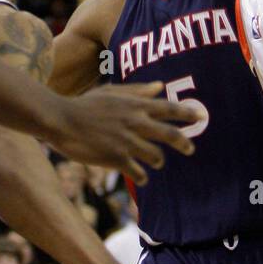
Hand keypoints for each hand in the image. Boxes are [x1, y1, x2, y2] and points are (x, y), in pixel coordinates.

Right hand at [48, 82, 196, 181]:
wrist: (60, 120)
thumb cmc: (85, 104)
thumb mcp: (112, 91)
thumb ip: (138, 90)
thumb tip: (160, 86)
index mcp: (135, 105)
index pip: (169, 108)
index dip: (188, 113)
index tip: (202, 117)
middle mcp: (135, 122)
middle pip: (170, 134)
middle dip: (184, 143)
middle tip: (190, 148)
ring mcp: (127, 141)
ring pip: (156, 156)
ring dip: (158, 160)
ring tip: (155, 162)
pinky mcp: (116, 158)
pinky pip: (138, 173)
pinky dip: (141, 176)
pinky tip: (140, 176)